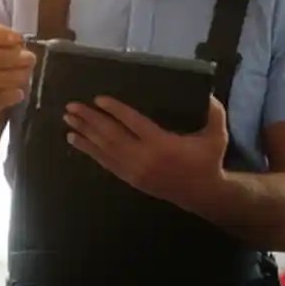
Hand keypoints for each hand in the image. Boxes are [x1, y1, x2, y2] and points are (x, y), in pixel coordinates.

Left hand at [63, 95, 228, 208]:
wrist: (203, 194)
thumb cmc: (208, 160)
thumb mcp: (217, 135)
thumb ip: (214, 112)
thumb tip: (207, 91)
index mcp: (162, 144)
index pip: (133, 123)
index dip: (115, 110)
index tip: (98, 99)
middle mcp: (144, 158)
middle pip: (111, 136)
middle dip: (90, 120)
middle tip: (71, 107)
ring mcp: (134, 171)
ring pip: (104, 150)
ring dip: (84, 134)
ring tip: (68, 121)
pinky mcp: (130, 179)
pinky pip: (105, 163)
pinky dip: (89, 151)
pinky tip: (75, 141)